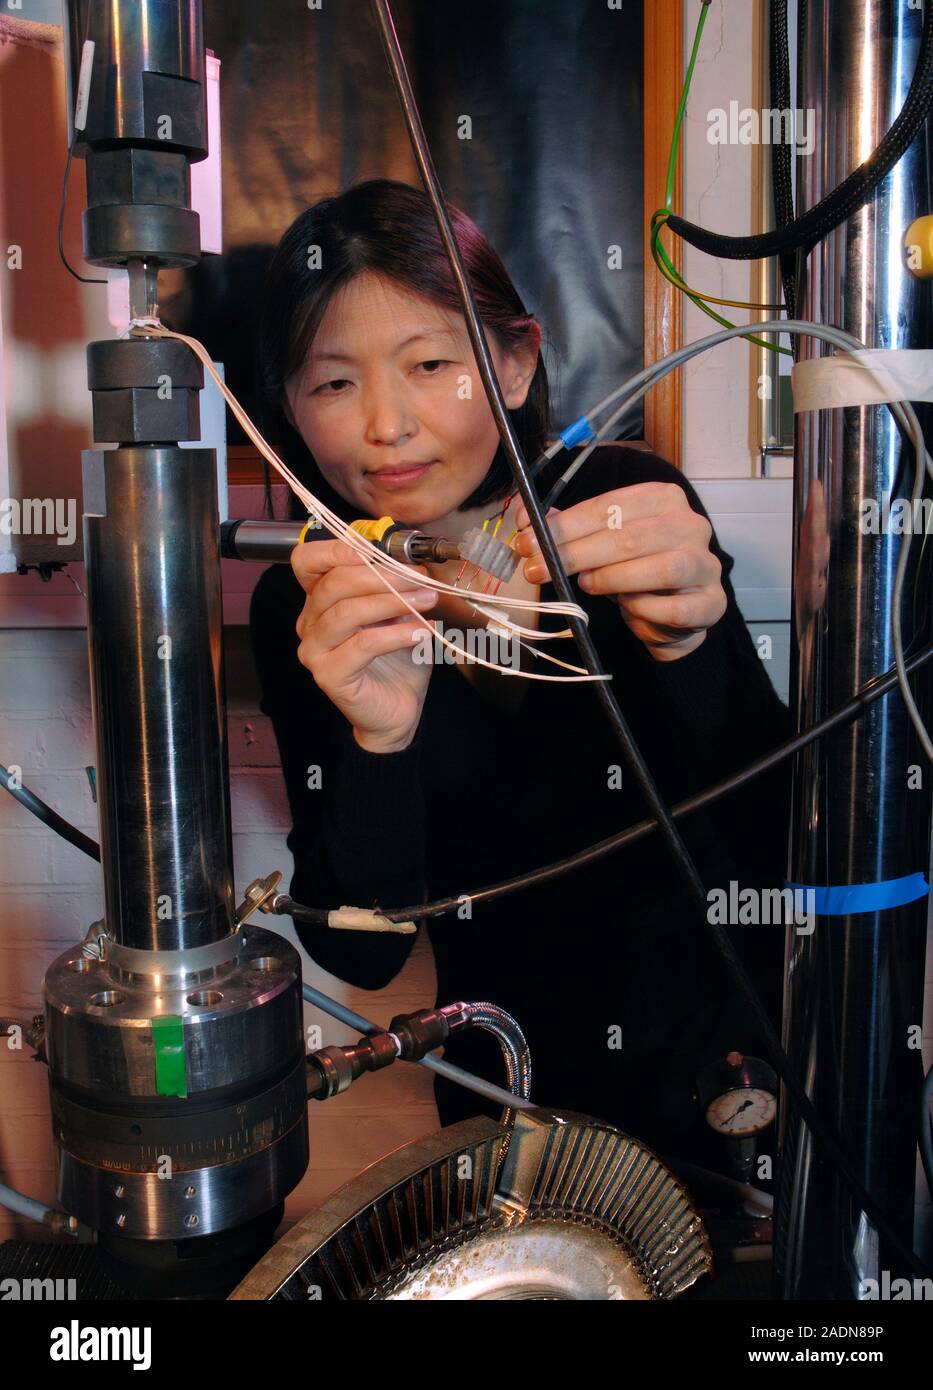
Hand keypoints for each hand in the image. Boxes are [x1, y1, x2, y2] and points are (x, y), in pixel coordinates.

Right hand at [291, 537, 437, 750]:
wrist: (398, 711)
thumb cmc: (397, 660)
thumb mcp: (399, 614)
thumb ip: (396, 588)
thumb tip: (412, 561)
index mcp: (319, 601)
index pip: (307, 562)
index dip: (336, 549)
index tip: (377, 550)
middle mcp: (309, 623)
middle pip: (333, 584)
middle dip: (381, 575)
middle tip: (419, 577)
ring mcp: (315, 651)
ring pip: (347, 612)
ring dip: (393, 601)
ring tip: (427, 600)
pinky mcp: (329, 676)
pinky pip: (362, 645)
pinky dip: (396, 635)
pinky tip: (421, 632)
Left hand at [514, 482, 726, 660]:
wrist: (673, 614)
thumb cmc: (634, 572)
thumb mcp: (600, 545)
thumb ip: (568, 530)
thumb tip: (527, 521)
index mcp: (662, 498)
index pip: (610, 506)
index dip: (565, 526)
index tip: (527, 543)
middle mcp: (690, 525)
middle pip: (630, 536)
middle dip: (576, 554)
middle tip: (538, 570)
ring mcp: (706, 564)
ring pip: (661, 568)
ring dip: (614, 579)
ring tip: (588, 586)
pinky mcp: (712, 603)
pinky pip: (676, 609)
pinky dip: (645, 610)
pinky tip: (629, 609)